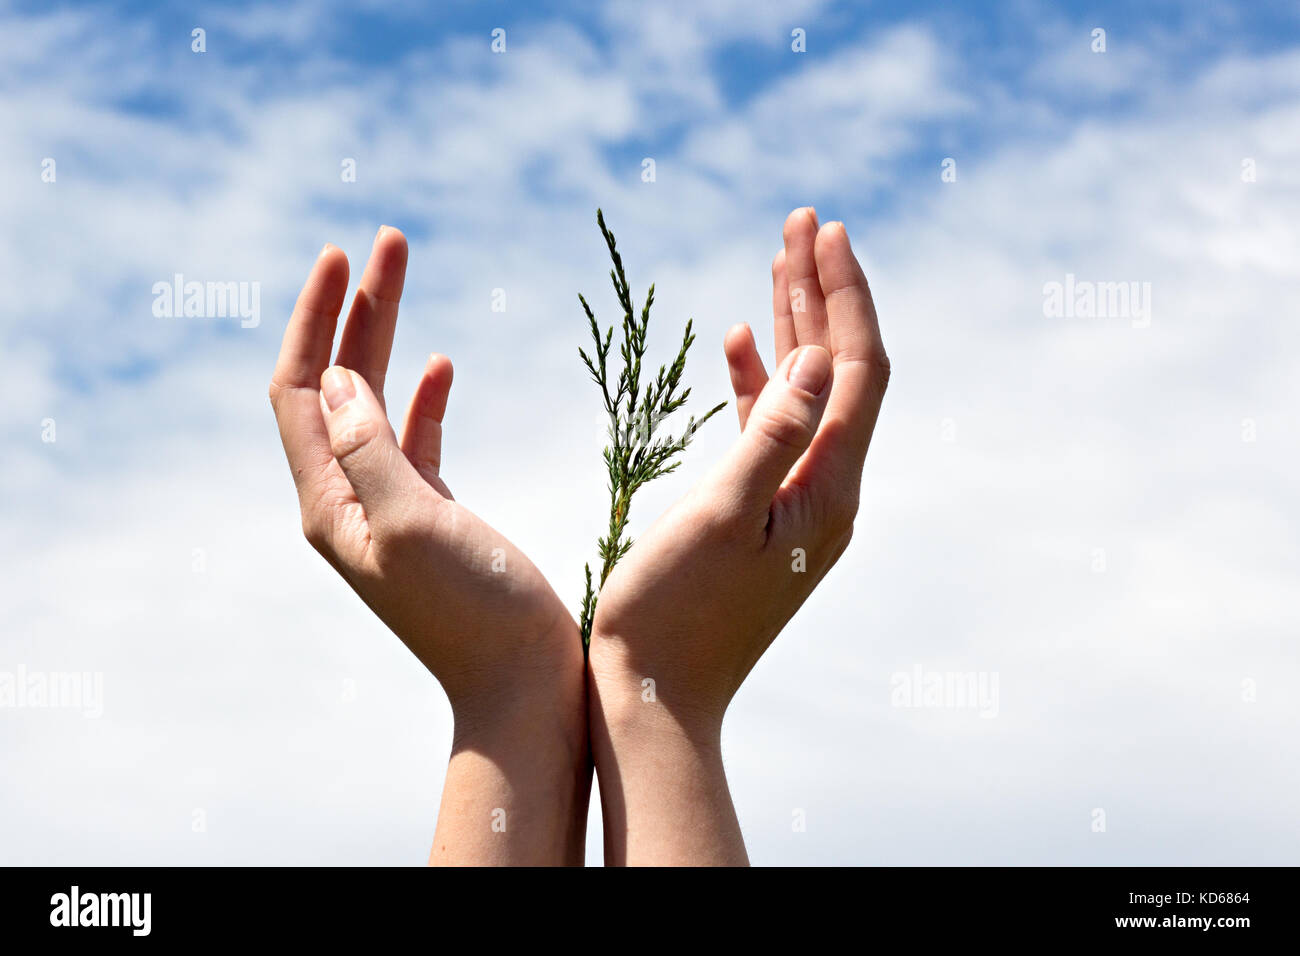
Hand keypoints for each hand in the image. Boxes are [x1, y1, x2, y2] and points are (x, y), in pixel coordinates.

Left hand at [269, 227, 587, 864]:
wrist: (525, 683)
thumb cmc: (475, 612)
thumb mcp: (414, 522)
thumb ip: (368, 448)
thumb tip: (334, 377)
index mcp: (329, 502)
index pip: (299, 391)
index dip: (315, 319)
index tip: (343, 255)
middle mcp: (347, 501)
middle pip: (336, 386)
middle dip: (356, 311)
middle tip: (388, 242)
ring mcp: (389, 507)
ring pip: (375, 405)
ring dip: (387, 341)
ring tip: (405, 275)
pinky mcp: (432, 515)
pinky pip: (414, 439)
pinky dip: (421, 396)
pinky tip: (440, 364)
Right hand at [587, 208, 888, 863]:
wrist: (654, 697)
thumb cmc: (673, 614)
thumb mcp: (720, 514)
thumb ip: (772, 433)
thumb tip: (818, 356)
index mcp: (829, 490)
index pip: (857, 370)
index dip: (844, 296)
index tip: (823, 230)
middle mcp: (827, 491)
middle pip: (839, 371)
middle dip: (824, 293)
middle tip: (804, 222)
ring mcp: (796, 501)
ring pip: (805, 392)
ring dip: (794, 325)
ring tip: (779, 257)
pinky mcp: (760, 511)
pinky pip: (769, 428)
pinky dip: (757, 381)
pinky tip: (738, 341)